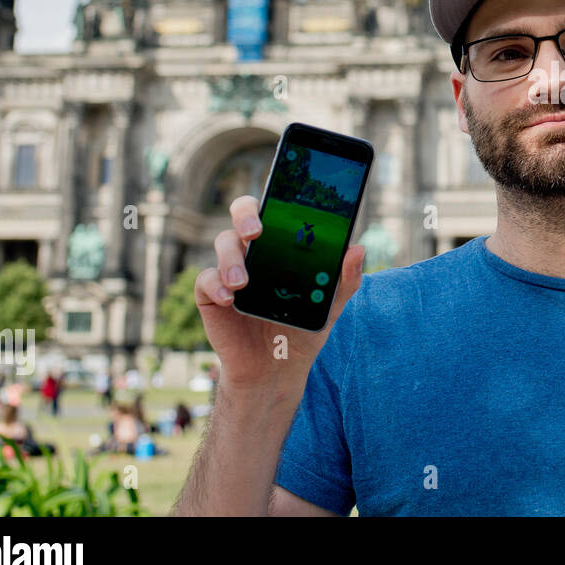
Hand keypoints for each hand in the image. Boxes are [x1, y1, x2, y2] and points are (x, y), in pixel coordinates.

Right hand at [193, 195, 365, 391]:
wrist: (277, 368)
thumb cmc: (303, 329)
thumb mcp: (330, 306)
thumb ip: (345, 279)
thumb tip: (358, 248)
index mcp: (281, 246)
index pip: (275, 209)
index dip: (275, 196)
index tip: (283, 197)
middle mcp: (253, 251)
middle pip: (241, 214)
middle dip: (245, 214)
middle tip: (255, 232)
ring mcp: (230, 270)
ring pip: (223, 243)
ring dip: (232, 258)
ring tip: (243, 281)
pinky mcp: (212, 294)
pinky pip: (206, 279)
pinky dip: (216, 285)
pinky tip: (231, 299)